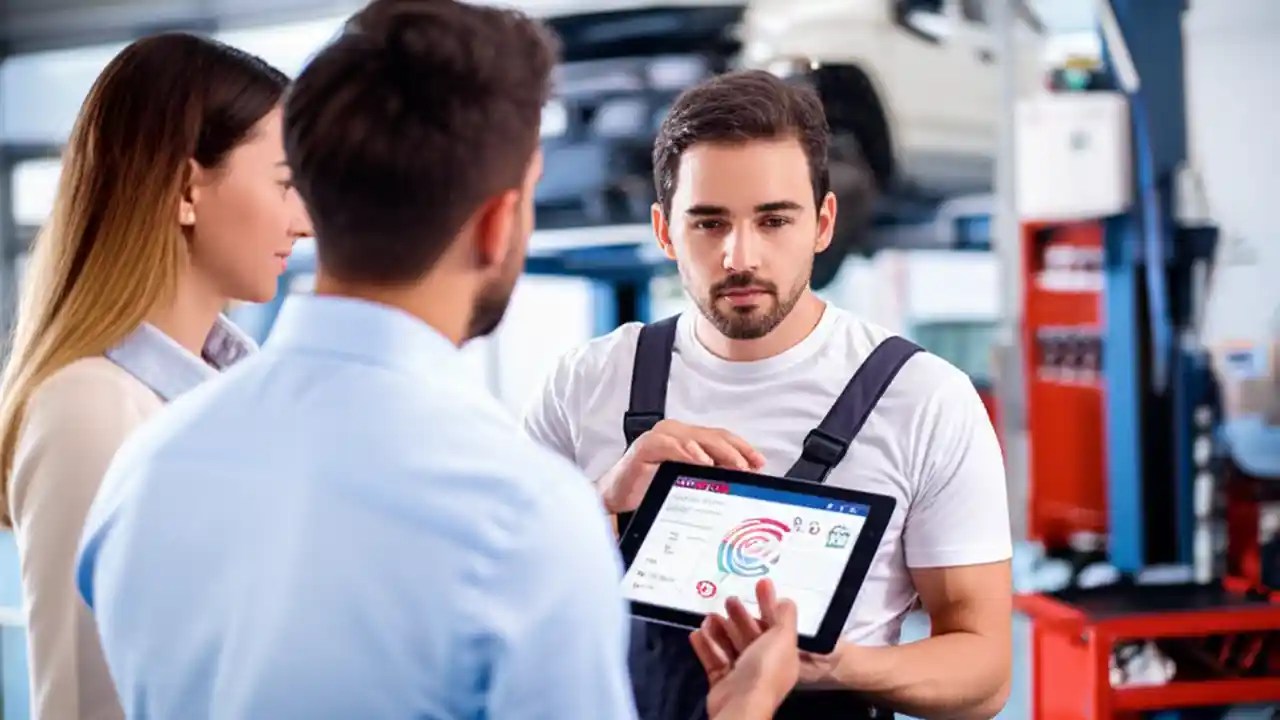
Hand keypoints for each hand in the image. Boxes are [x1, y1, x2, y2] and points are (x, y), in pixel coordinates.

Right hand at [599, 419, 764, 513]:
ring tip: (735, 465)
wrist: (616, 500)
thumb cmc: (650, 491)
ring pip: (696, 438)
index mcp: (688, 439)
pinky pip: (670, 445)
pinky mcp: (646, 446)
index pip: (721, 438)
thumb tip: (740, 480)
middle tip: (751, 466)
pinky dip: (687, 452)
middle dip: (735, 451)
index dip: (742, 448)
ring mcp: (660, 437)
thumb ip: (708, 476)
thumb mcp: (686, 483)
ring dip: (718, 451)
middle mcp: (676, 433)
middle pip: (713, 436)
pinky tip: (702, 461)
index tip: (760, 462)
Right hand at [690, 580, 798, 719]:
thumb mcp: (782, 638)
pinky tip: (696, 633)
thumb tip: (786, 600)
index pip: (775, 624)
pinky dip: (705, 646)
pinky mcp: (722, 682)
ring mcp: (741, 674)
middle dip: (739, 615)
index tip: (760, 583)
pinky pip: (713, 660)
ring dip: (719, 629)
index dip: (768, 603)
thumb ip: (785, 618)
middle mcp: (763, 664)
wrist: (741, 704)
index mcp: (782, 654)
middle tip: (728, 599)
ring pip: (730, 645)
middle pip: (750, 634)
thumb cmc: (764, 669)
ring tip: (708, 617)